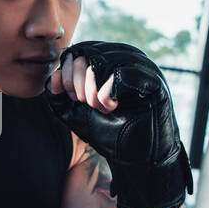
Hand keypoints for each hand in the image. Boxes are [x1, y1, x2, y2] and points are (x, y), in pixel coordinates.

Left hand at [44, 40, 193, 207]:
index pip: (78, 50)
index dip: (67, 75)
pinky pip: (121, 74)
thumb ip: (58, 93)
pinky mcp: (153, 81)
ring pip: (102, 61)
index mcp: (109, 58)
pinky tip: (112, 107)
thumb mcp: (74, 111)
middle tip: (87, 105)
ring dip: (92, 90)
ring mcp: (143, 66)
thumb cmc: (108, 131)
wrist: (135, 158)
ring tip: (100, 108)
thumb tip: (55, 76)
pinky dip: (107, 94)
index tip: (75, 99)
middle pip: (87, 53)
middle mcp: (127, 56)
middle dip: (77, 83)